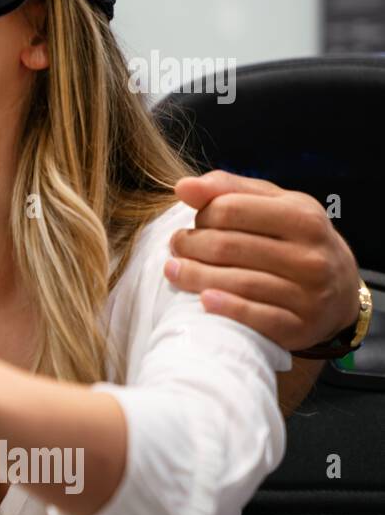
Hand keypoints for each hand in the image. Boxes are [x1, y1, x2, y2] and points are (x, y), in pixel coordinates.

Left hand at [169, 170, 359, 350]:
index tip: (196, 222)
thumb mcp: (274, 205)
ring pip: (238, 282)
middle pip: (228, 247)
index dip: (203, 214)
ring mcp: (308, 295)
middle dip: (191, 245)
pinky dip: (226, 308)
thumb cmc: (294, 239)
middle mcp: (311, 257)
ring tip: (174, 270)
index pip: (231, 209)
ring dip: (195, 276)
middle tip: (176, 246)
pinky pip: (256, 318)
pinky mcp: (299, 328)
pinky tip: (203, 300)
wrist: (341, 291)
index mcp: (304, 218)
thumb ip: (229, 190)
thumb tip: (182, 186)